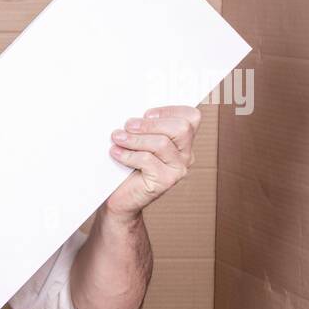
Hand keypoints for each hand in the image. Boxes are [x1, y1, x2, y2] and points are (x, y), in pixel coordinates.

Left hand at [106, 104, 200, 218]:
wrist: (121, 197)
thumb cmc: (128, 167)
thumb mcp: (139, 141)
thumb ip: (144, 127)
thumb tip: (133, 113)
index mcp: (182, 141)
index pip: (191, 117)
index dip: (170, 111)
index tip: (146, 113)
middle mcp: (185, 154)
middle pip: (181, 128)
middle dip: (151, 124)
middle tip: (128, 125)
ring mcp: (178, 169)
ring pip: (162, 143)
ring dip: (135, 139)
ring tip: (117, 138)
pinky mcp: (166, 181)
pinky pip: (148, 160)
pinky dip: (129, 155)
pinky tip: (117, 153)